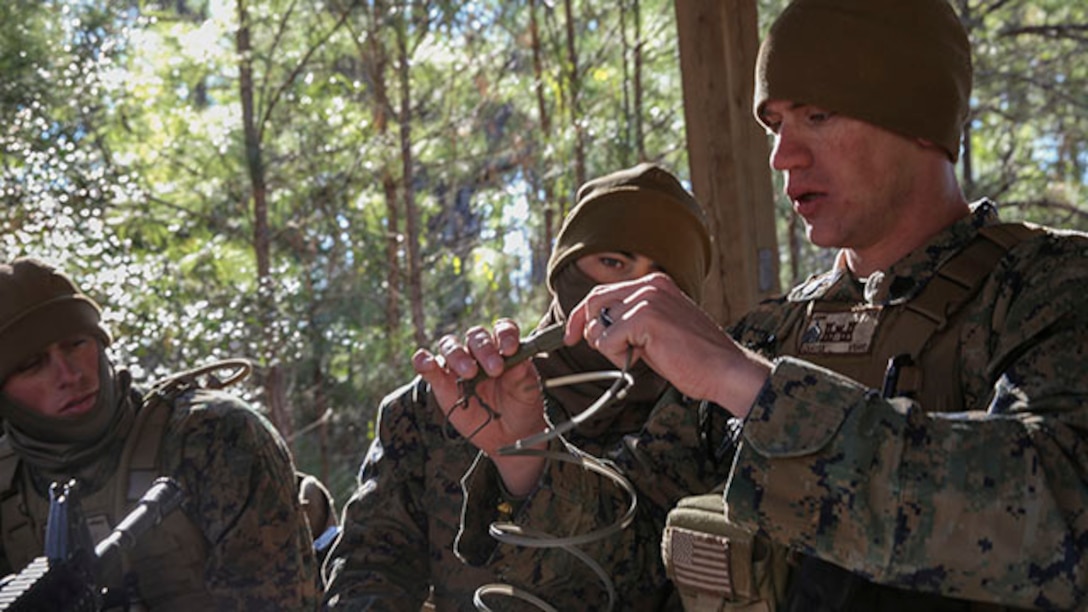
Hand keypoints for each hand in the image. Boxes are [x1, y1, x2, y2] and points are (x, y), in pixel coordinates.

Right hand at [414, 319, 547, 494]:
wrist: (509, 435)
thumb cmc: (521, 406)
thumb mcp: (527, 391)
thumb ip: (522, 374)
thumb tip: (518, 359)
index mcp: (504, 348)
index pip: (502, 329)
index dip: (505, 334)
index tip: (511, 348)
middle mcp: (480, 352)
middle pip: (476, 337)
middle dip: (485, 350)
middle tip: (495, 369)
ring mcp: (459, 366)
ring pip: (450, 346)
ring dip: (458, 355)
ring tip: (469, 374)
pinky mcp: (442, 384)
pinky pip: (429, 367)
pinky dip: (423, 361)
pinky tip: (426, 363)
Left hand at [564, 273, 770, 417]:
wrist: (725, 370)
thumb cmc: (695, 357)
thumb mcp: (657, 330)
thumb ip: (630, 322)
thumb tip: (595, 328)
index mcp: (655, 284)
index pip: (604, 292)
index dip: (582, 313)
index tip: (571, 332)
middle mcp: (650, 285)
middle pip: (594, 300)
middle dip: (581, 325)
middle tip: (576, 343)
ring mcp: (648, 299)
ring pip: (600, 324)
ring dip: (610, 347)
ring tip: (639, 356)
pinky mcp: (645, 317)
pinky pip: (608, 340)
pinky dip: (618, 356)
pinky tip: (643, 359)